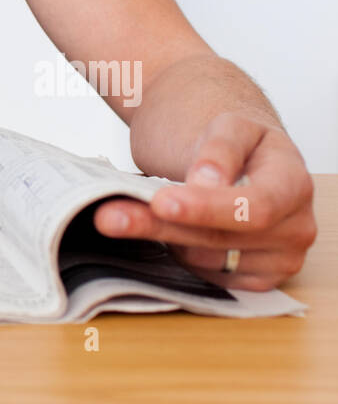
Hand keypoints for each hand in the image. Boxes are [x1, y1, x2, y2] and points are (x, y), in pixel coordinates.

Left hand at [92, 112, 316, 290]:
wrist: (237, 153)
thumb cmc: (234, 138)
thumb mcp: (229, 124)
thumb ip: (220, 149)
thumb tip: (207, 181)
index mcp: (293, 183)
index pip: (254, 207)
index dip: (207, 209)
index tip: (162, 201)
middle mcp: (295, 227)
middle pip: (221, 238)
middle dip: (161, 226)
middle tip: (110, 216)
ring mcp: (279, 259)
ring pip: (206, 260)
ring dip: (159, 238)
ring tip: (121, 214)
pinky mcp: (256, 279)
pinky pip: (208, 276)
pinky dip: (176, 253)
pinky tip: (159, 229)